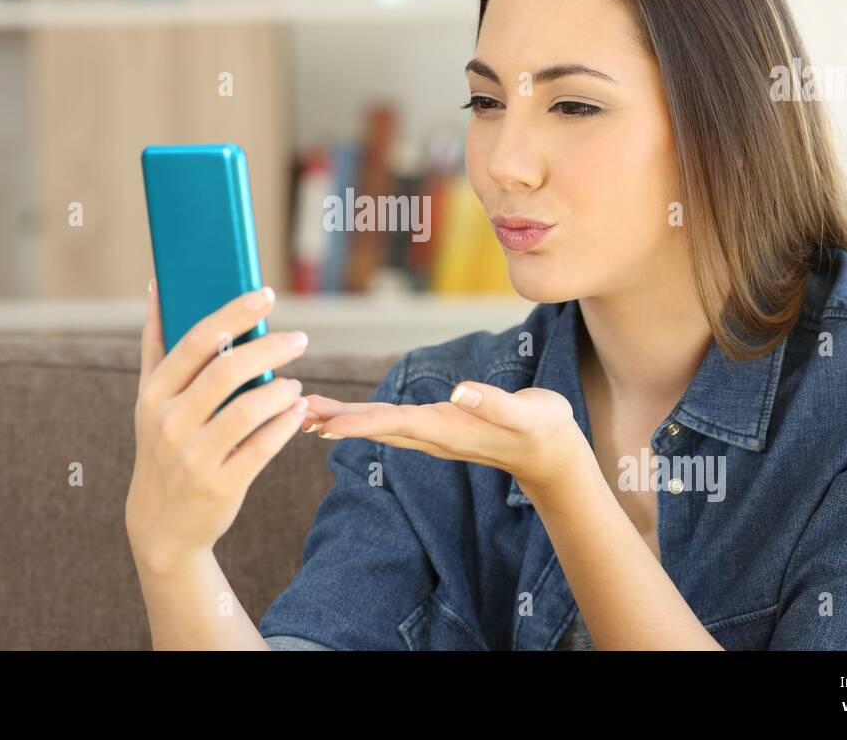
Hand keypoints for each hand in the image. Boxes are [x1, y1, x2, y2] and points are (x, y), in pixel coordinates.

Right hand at [126, 280, 309, 574]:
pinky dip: (285, 424)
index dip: (235, 313)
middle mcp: (170, 423)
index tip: (266, 295)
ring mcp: (194, 457)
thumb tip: (159, 284)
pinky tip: (298, 410)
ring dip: (281, 390)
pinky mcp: (221, 486)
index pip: (196, 340)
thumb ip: (156, 341)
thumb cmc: (161, 445)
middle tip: (299, 339)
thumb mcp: (149, 398)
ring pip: (249, 410)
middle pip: (227, 370)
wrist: (161, 523)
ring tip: (294, 384)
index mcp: (154, 394)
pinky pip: (263, 448)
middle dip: (270, 348)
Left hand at [302, 382, 591, 501]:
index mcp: (446, 429)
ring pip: (378, 428)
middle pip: (375, 427)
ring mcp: (432, 436)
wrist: (552, 454)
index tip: (323, 423)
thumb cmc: (542, 428)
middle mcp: (432, 436)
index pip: (394, 424)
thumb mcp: (526, 413)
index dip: (358, 422)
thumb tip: (460, 392)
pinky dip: (361, 420)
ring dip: (342, 421)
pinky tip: (343, 420)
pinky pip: (389, 426)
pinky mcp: (436, 431)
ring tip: (305, 414)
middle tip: (294, 409)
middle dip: (335, 420)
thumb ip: (494, 403)